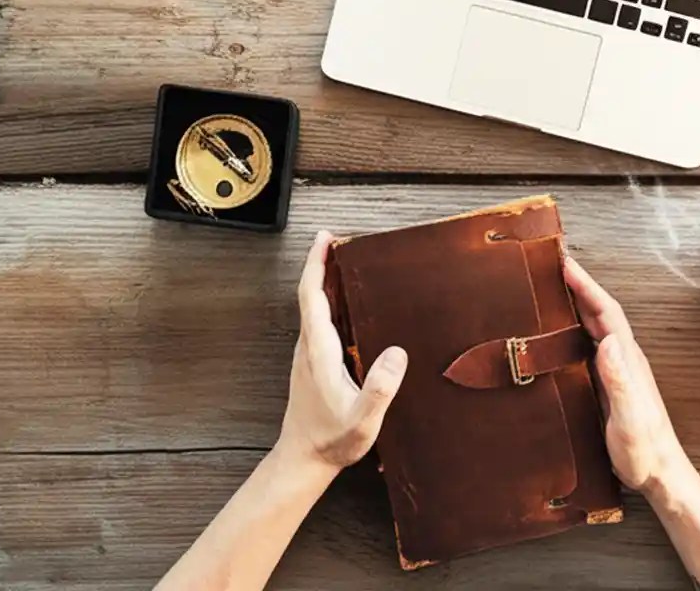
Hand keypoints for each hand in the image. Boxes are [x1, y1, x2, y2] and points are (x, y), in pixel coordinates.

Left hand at [278, 230, 407, 470]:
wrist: (303, 461)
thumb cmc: (332, 440)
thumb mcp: (363, 419)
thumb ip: (380, 388)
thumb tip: (397, 353)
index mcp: (319, 352)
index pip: (313, 297)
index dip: (317, 265)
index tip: (326, 239)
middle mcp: (309, 348)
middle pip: (311, 295)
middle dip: (322, 264)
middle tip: (338, 241)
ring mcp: (308, 357)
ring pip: (312, 309)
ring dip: (324, 283)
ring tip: (344, 266)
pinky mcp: (312, 366)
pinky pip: (318, 323)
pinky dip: (328, 303)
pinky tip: (345, 308)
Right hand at [564, 258, 689, 492]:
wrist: (659, 474)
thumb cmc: (645, 451)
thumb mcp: (630, 418)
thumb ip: (621, 381)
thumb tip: (609, 342)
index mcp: (627, 360)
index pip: (606, 312)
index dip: (586, 286)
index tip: (565, 264)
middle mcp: (623, 359)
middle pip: (599, 311)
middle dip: (578, 284)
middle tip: (550, 264)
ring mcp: (616, 371)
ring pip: (593, 326)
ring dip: (575, 303)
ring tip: (549, 288)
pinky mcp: (607, 384)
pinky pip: (587, 346)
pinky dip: (572, 329)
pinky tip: (556, 333)